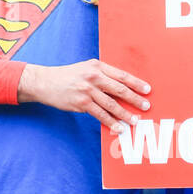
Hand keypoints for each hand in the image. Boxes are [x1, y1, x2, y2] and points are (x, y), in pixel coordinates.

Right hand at [18, 60, 150, 128]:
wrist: (44, 82)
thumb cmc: (68, 76)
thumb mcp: (85, 68)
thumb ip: (102, 74)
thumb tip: (122, 87)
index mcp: (97, 66)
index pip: (121, 75)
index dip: (136, 83)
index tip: (148, 90)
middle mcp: (93, 77)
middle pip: (119, 89)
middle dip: (135, 99)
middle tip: (146, 106)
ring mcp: (87, 90)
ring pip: (111, 104)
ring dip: (125, 114)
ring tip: (135, 120)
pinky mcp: (81, 103)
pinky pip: (100, 114)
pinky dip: (111, 122)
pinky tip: (119, 127)